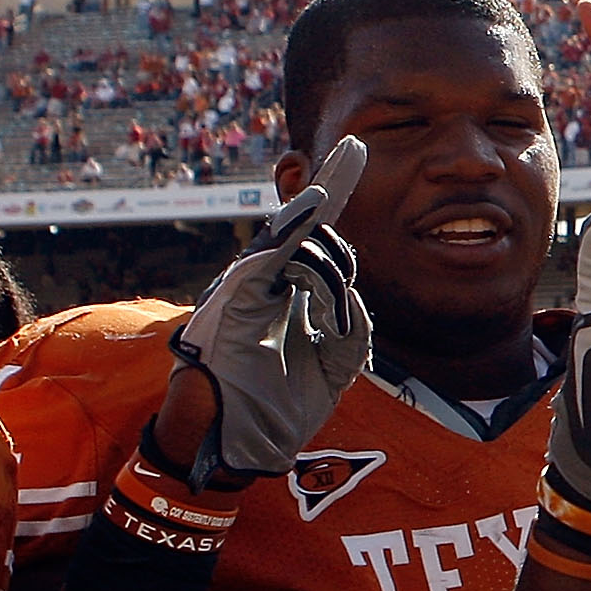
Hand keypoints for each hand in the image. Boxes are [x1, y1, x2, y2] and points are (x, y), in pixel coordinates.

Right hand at [161, 138, 370, 483]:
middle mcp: (264, 281)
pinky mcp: (234, 298)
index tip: (356, 146)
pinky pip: (265, 255)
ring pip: (294, 242)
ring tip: (331, 292)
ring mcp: (246, 287)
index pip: (316, 232)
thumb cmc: (278, 408)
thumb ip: (353, 329)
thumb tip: (354, 296)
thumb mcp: (335, 366)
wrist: (236, 443)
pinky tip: (314, 203)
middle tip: (339, 296)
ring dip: (324, 258)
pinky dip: (291, 227)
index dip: (335, 187)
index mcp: (286, 291)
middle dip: (337, 244)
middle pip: (309, 231)